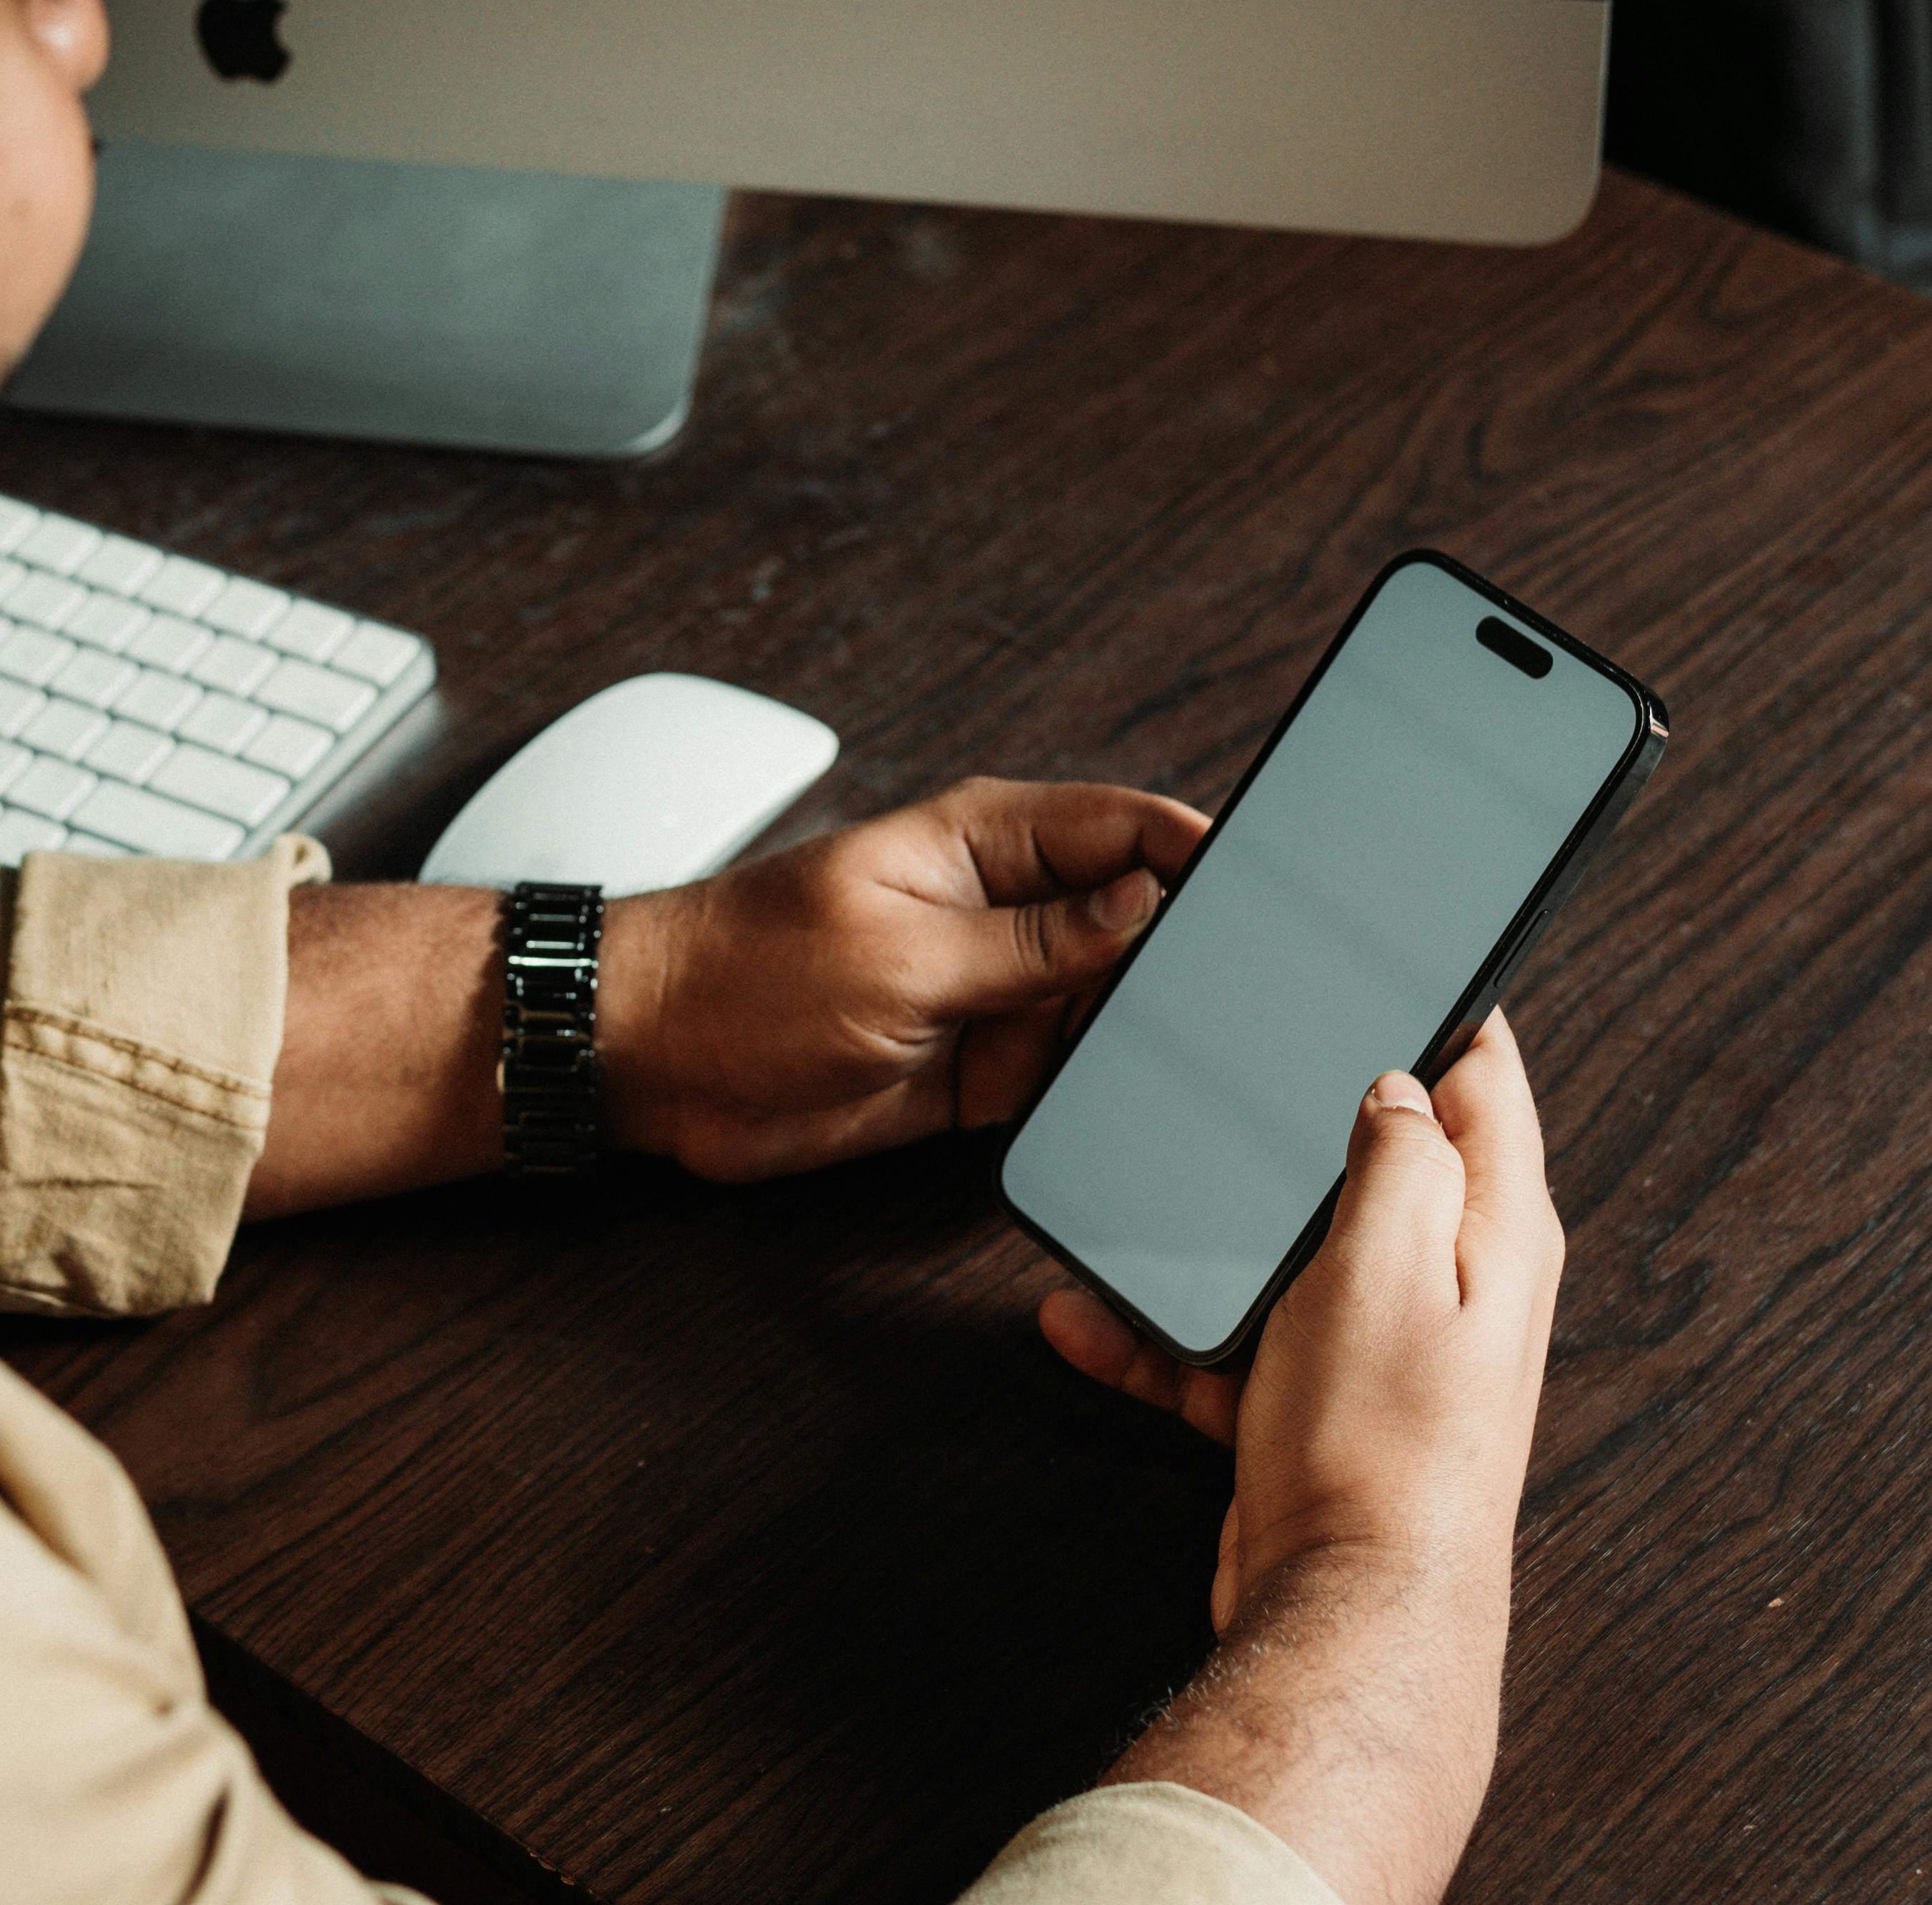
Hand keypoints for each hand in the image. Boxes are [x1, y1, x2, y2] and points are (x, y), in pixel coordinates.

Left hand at [595, 777, 1207, 1182]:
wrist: (656, 1063)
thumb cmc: (745, 976)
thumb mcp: (902, 955)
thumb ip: (1031, 941)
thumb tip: (1144, 904)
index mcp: (983, 842)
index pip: (1127, 824)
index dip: (1202, 848)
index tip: (1275, 883)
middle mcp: (1000, 910)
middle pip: (1136, 918)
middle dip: (1187, 952)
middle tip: (1253, 995)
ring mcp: (993, 991)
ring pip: (1110, 1005)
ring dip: (1143, 1031)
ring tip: (1204, 1058)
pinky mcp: (978, 1069)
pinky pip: (1067, 1076)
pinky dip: (1096, 1092)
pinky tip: (1137, 1107)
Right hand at [1047, 1013, 1563, 1904]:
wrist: (1344, 1612)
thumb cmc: (1380, 1444)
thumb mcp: (1389, 1257)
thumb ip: (1399, 1153)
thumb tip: (1394, 1083)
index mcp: (1496, 1231)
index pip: (1486, 1080)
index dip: (1444, 1006)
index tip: (1398, 950)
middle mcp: (1454, 1284)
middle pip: (1379, 1159)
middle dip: (1300, 1114)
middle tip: (1235, 1056)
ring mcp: (1383, 1350)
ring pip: (1287, 1252)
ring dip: (1208, 1232)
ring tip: (1131, 1203)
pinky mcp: (1317, 1409)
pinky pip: (1232, 1345)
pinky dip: (1166, 1334)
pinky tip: (1091, 1320)